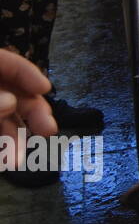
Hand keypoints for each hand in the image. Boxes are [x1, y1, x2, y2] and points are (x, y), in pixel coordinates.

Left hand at [0, 50, 55, 166]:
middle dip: (32, 113)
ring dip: (14, 139)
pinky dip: (3, 145)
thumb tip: (10, 102)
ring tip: (16, 161)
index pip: (6, 63)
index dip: (27, 73)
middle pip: (12, 93)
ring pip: (4, 119)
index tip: (45, 88)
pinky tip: (4, 159)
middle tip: (49, 131)